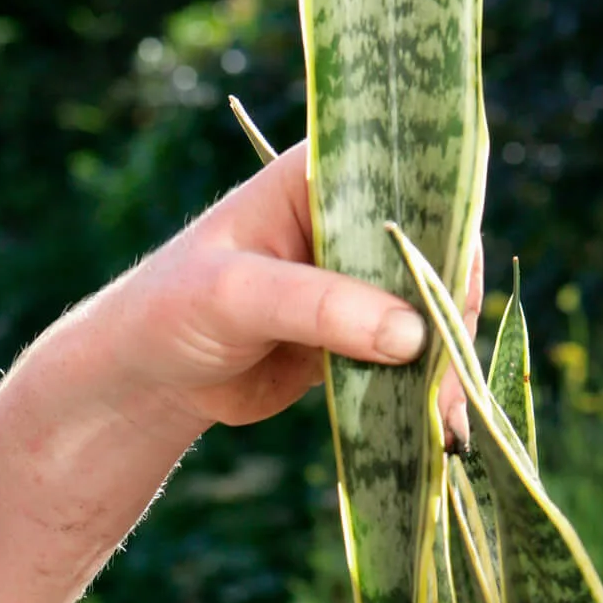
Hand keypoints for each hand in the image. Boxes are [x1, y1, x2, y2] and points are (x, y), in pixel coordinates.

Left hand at [91, 142, 483, 442]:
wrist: (150, 376)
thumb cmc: (176, 309)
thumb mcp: (240, 297)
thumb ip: (322, 307)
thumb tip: (413, 335)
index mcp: (322, 177)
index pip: (410, 185)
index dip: (444, 236)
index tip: (449, 303)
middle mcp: (350, 220)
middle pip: (433, 254)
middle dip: (451, 315)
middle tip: (452, 380)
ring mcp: (359, 281)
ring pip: (428, 310)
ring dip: (446, 361)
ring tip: (448, 418)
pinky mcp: (358, 336)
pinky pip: (409, 356)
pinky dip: (426, 388)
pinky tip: (438, 425)